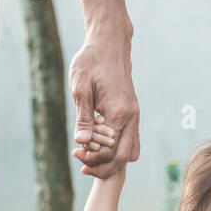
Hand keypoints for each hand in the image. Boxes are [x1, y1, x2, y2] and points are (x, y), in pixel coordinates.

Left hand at [69, 36, 139, 177]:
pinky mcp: (133, 114)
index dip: (92, 158)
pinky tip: (100, 144)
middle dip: (103, 166)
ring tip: (91, 155)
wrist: (109, 44)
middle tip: (82, 162)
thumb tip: (82, 142)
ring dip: (111, 160)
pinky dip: (117, 149)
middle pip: (122, 158)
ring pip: (130, 152)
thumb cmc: (91, 62)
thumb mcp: (81, 88)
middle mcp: (132, 117)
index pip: (109, 150)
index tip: (75, 154)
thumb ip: (83, 117)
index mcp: (119, 112)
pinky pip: (131, 141)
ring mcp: (135, 116)